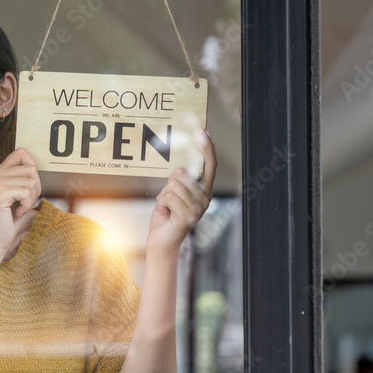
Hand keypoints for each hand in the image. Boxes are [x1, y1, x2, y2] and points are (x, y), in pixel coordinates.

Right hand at [0, 147, 41, 260]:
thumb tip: (36, 167)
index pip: (21, 153)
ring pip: (31, 180)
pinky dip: (27, 204)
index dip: (32, 167)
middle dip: (35, 188)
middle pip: (31, 169)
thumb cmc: (8, 221)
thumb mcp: (18, 196)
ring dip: (31, 198)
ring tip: (21, 208)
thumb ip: (24, 179)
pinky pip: (27, 192)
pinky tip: (17, 212)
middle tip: (25, 202)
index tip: (29, 186)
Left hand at [146, 129, 216, 255]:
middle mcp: (205, 199)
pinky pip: (168, 196)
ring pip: (173, 185)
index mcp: (204, 191)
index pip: (210, 166)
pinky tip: (166, 213)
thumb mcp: (174, 193)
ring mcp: (198, 209)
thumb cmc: (166, 215)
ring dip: (164, 195)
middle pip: (182, 174)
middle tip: (168, 199)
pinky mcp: (188, 217)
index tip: (202, 132)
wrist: (161, 241)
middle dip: (169, 184)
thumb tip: (182, 171)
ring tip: (167, 207)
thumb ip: (181, 181)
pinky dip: (162, 203)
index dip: (207, 148)